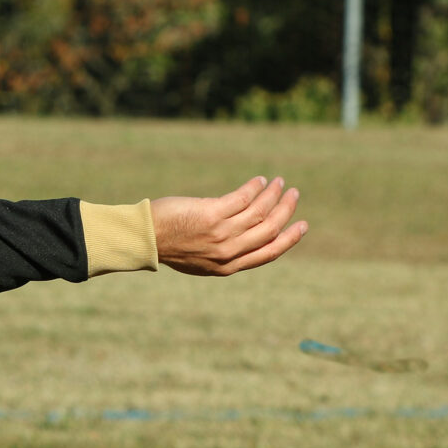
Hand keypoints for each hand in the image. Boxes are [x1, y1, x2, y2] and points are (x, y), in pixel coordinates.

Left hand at [151, 176, 306, 275]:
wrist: (145, 238)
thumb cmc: (171, 246)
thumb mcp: (201, 259)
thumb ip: (224, 252)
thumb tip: (246, 235)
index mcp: (227, 267)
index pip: (268, 253)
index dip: (289, 239)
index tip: (302, 225)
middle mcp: (228, 252)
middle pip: (270, 229)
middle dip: (286, 210)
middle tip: (293, 194)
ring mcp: (221, 233)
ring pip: (260, 211)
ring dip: (273, 194)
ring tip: (279, 182)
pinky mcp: (212, 215)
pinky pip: (243, 197)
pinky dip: (255, 187)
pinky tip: (259, 180)